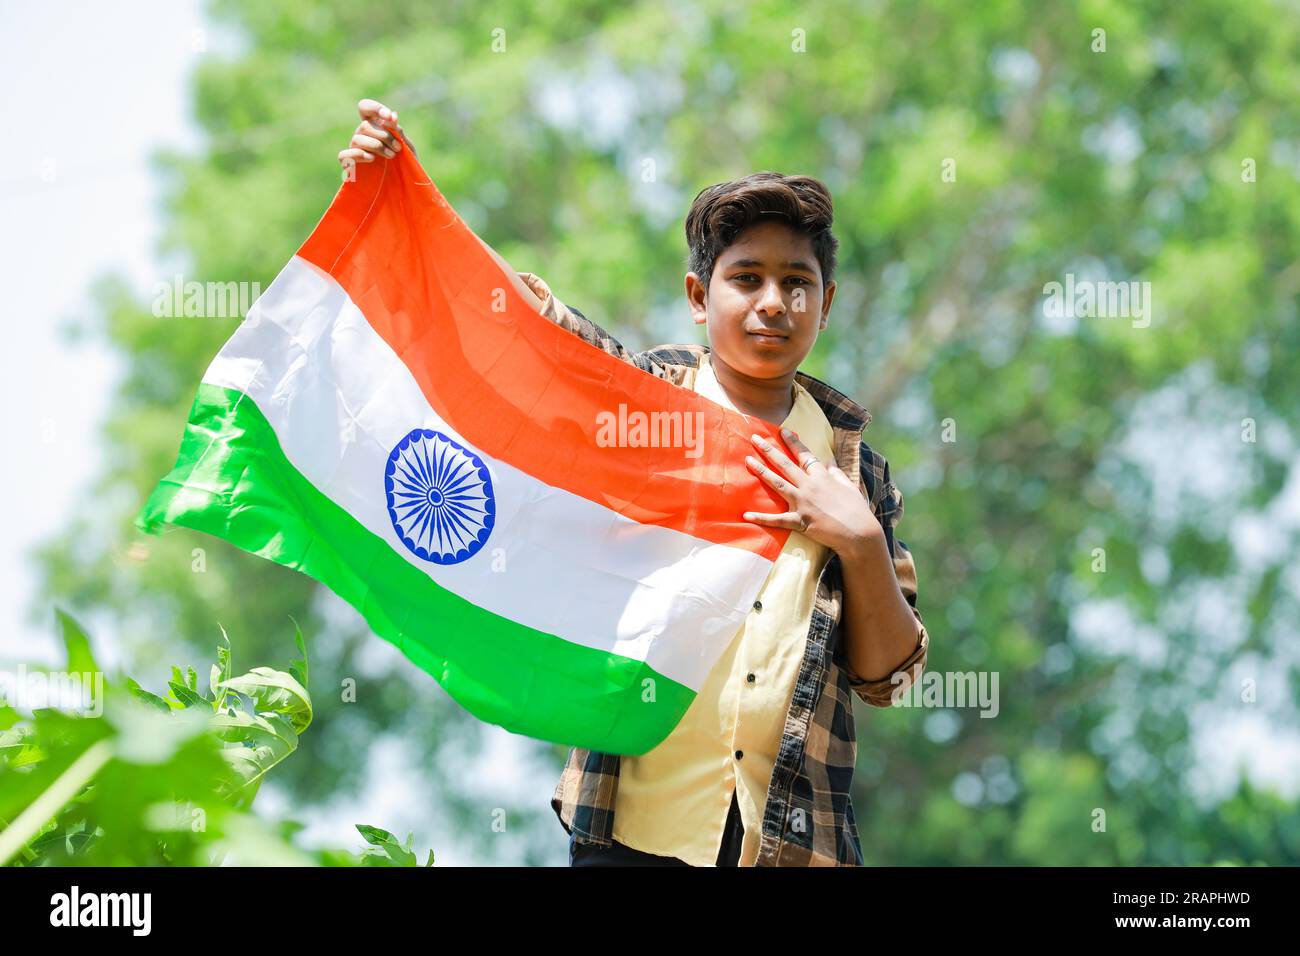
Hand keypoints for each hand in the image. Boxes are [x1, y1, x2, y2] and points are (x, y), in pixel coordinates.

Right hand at [337, 99, 408, 168]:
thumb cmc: (404, 165)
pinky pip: (344, 155)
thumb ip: (398, 131)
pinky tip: (372, 159)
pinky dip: (358, 155)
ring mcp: (354, 149)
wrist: (404, 187)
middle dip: (384, 135)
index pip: (365, 107)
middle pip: (365, 125)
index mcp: (374, 126)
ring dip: (377, 146)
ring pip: (357, 139)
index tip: (389, 117)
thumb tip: (392, 115)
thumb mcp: (406, 146)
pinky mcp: (350, 165)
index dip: (375, 108)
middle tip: (398, 148)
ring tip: (391, 156)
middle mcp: (362, 135)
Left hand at [741, 427, 881, 555]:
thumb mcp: (849, 486)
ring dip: (761, 471)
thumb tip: (830, 461)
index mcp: (823, 477)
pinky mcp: (800, 521)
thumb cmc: (857, 510)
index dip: (793, 442)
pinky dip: (761, 518)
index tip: (782, 431)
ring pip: (778, 484)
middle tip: (754, 438)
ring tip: (748, 461)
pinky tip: (746, 515)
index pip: (805, 455)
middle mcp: (810, 486)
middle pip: (785, 465)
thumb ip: (836, 473)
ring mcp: (803, 503)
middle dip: (769, 450)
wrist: (860, 533)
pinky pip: (777, 520)